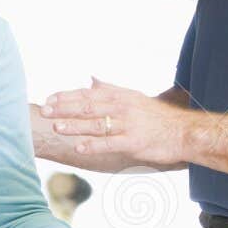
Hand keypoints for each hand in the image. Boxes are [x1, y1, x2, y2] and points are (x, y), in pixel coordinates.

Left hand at [40, 78, 189, 169]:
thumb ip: (110, 88)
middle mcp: (121, 107)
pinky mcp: (133, 142)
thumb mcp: (133, 97)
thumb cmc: (157, 117)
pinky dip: (93, 145)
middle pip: (88, 106)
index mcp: (119, 96)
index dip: (67, 96)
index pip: (88, 93)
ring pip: (96, 124)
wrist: (182, 132)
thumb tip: (91, 79)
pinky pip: (109, 143)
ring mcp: (127, 125)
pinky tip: (79, 147)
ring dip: (74, 126)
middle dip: (64, 108)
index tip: (49, 99)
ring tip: (56, 127)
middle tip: (45, 111)